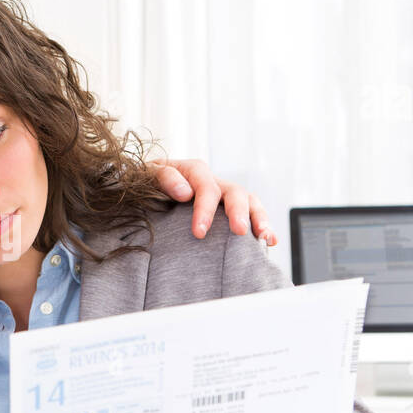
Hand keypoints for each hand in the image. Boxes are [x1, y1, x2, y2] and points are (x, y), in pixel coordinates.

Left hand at [148, 158, 276, 245]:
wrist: (144, 187)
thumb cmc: (144, 182)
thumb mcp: (146, 173)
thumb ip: (164, 177)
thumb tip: (185, 192)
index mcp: (194, 171)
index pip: (206, 187)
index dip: (205, 209)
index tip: (200, 232)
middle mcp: (213, 181)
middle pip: (234, 192)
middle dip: (238, 212)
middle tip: (239, 232)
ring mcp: (223, 195)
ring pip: (248, 201)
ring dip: (258, 218)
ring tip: (263, 237)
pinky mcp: (228, 210)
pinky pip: (250, 213)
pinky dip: (262, 226)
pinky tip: (269, 241)